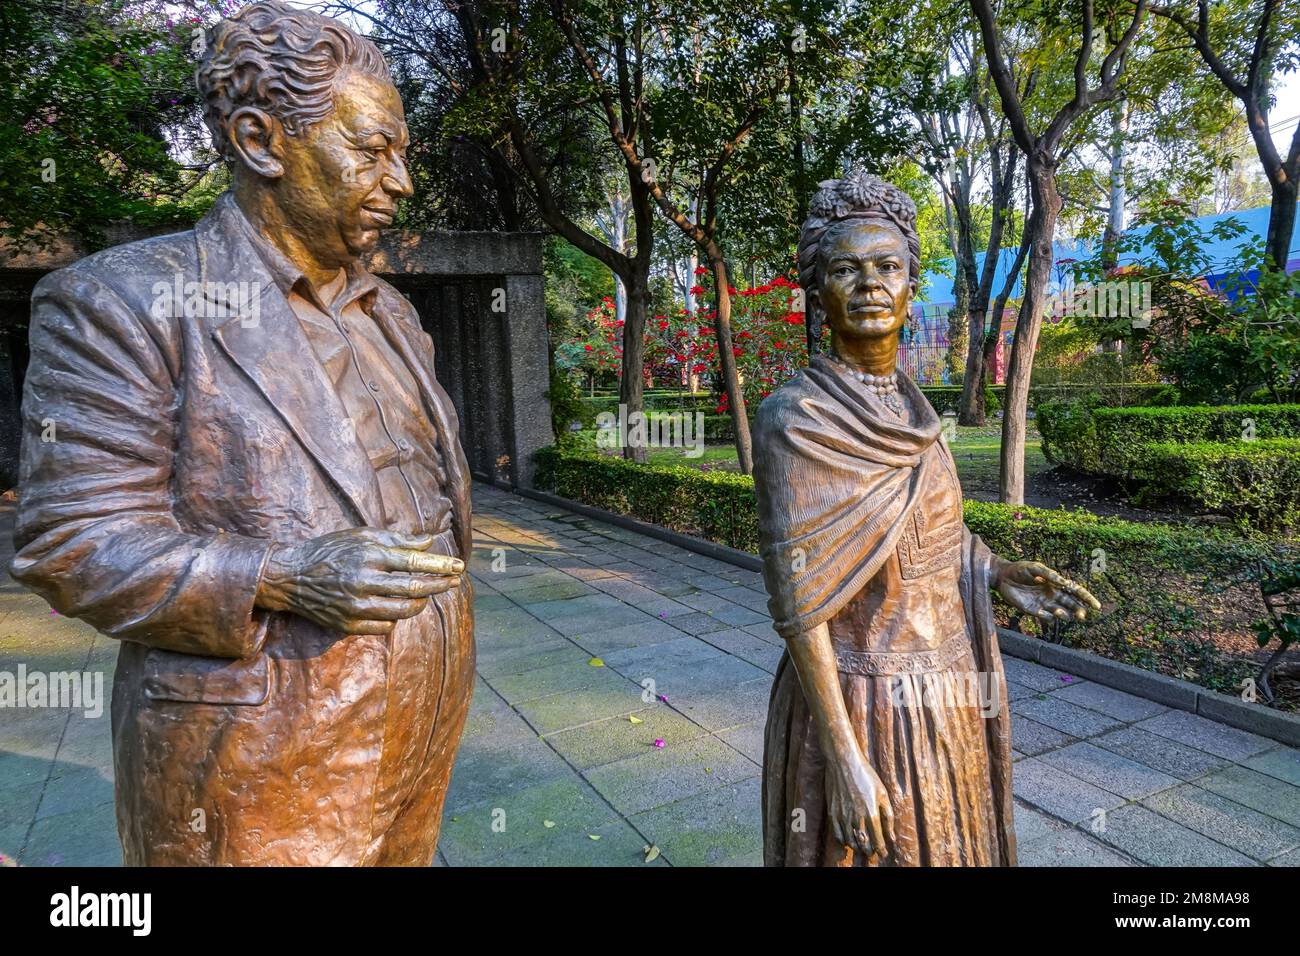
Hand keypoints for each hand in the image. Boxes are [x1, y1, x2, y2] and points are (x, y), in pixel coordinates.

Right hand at [256, 528, 463, 634]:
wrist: (290, 577)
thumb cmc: (329, 551)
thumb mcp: (360, 536)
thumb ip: (396, 540)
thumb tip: (429, 541)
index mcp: (368, 556)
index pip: (415, 561)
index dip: (441, 565)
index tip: (459, 566)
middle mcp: (363, 581)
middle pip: (413, 588)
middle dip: (439, 585)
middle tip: (454, 581)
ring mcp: (355, 606)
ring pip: (402, 611)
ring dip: (420, 603)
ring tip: (427, 595)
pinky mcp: (348, 624)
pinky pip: (384, 626)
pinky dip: (396, 617)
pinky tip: (399, 608)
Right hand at [825, 742, 895, 861]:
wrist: (843, 762)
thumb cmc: (866, 775)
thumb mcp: (883, 794)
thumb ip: (888, 817)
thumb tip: (891, 837)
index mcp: (871, 814)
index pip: (877, 841)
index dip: (881, 850)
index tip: (883, 853)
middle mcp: (856, 818)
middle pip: (863, 844)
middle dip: (870, 851)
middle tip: (873, 852)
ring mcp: (842, 816)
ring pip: (850, 841)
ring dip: (857, 847)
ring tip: (862, 848)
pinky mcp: (832, 812)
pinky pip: (837, 834)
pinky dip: (843, 841)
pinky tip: (848, 840)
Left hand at [995, 560, 1099, 622]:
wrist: (1002, 577)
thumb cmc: (1020, 569)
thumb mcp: (1035, 568)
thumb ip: (1050, 575)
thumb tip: (1065, 582)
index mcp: (1057, 584)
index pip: (1076, 592)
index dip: (1088, 599)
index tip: (1097, 606)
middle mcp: (1053, 595)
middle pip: (1072, 606)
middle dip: (1079, 611)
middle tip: (1082, 615)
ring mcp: (1044, 604)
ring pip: (1061, 614)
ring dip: (1064, 615)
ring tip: (1060, 612)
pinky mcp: (1033, 610)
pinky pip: (1044, 618)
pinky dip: (1046, 617)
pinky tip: (1042, 612)